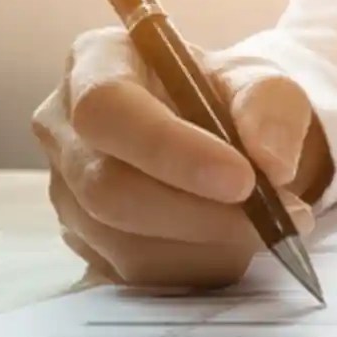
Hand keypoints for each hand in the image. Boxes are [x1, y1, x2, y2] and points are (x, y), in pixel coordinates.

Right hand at [32, 28, 328, 287]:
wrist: (223, 138)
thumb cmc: (230, 99)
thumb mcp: (262, 81)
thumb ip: (271, 106)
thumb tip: (272, 163)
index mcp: (95, 62)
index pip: (107, 108)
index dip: (170, 150)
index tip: (242, 179)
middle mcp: (63, 126)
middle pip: (107, 188)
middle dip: (199, 214)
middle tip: (273, 220)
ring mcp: (65, 190)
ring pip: (124, 242)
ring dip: (207, 246)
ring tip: (264, 228)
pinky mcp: (84, 241)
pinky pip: (136, 273)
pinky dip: (198, 267)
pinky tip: (233, 244)